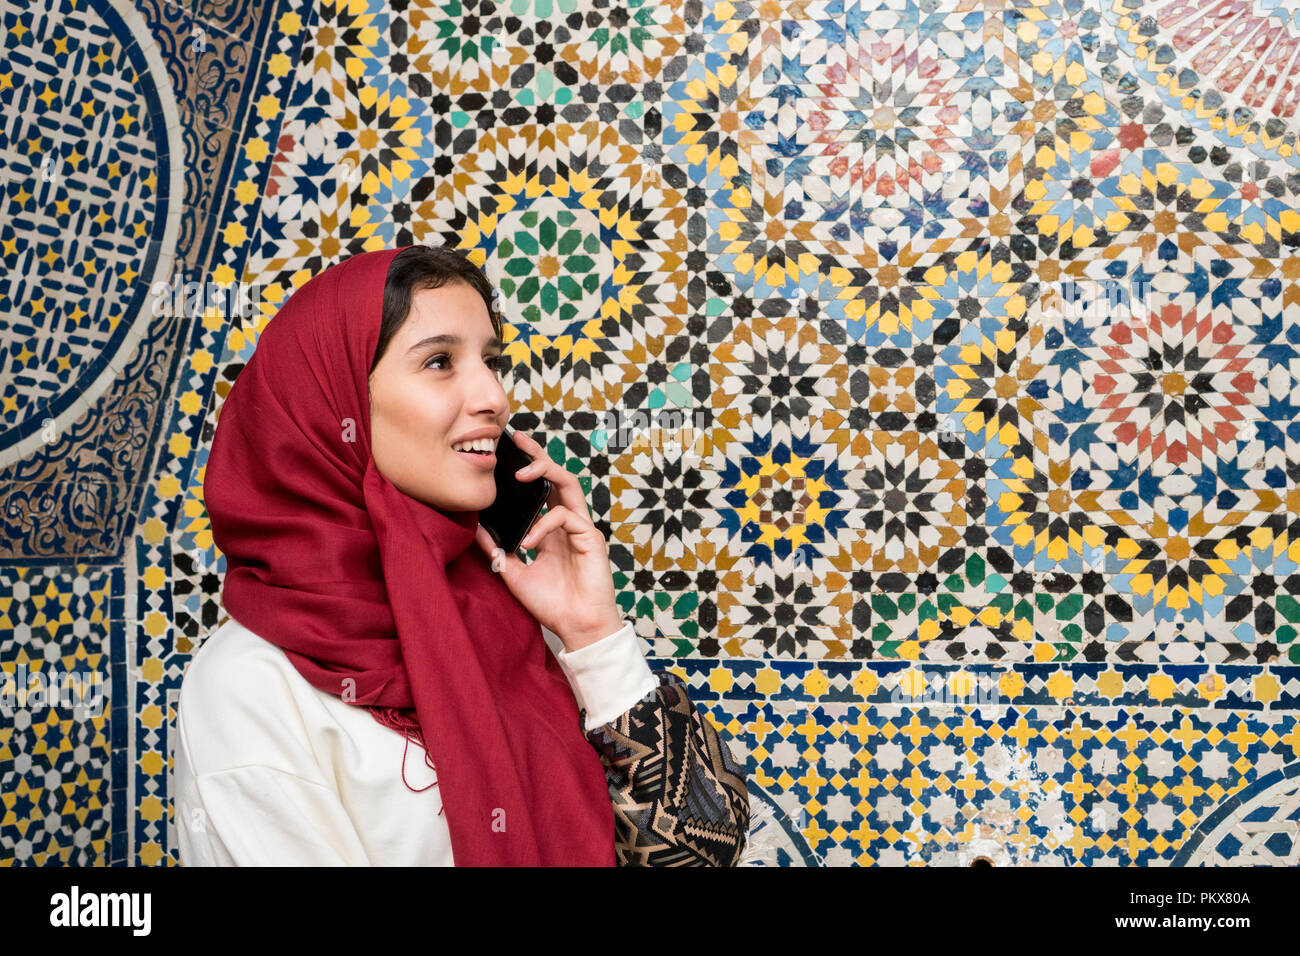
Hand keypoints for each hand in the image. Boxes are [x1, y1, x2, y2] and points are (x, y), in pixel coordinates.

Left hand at [473, 427, 624, 651]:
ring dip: (545, 472)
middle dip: (538, 454)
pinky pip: (566, 516)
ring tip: (522, 474)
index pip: (541, 489)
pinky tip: (530, 541)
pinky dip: (544, 524)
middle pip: (557, 476)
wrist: (576, 628)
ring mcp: (581, 529)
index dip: (529, 466)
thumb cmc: (551, 604)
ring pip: (568, 484)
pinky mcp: (591, 538)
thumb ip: (497, 549)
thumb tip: (475, 529)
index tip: (509, 449)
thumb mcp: (513, 572)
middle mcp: (568, 524)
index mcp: (551, 529)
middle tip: (518, 440)